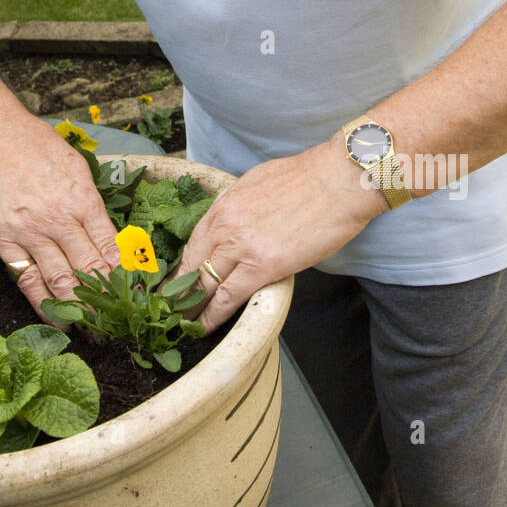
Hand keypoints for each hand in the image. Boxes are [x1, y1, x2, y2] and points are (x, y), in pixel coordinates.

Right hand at [0, 117, 120, 320]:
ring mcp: (30, 233)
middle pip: (90, 269)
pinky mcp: (4, 241)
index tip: (135, 296)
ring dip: (80, 310)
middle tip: (120, 324)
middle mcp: (59, 220)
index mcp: (83, 199)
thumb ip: (91, 202)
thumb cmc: (34, 144)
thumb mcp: (76, 166)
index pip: (111, 248)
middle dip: (107, 300)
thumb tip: (107, 235)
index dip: (125, 276)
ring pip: (61, 281)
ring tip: (94, 332)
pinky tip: (57, 320)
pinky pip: (28, 280)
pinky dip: (43, 304)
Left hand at [169, 133, 386, 332]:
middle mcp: (225, 224)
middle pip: (191, 264)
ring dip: (191, 307)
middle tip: (168, 310)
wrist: (337, 181)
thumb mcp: (257, 183)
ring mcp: (241, 246)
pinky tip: (203, 328)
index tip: (173, 282)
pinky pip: (228, 297)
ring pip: (204, 283)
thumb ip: (240, 207)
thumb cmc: (308, 178)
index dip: (181, 267)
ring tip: (181, 325)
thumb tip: (237, 221)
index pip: (192, 242)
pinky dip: (212, 316)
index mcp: (224, 204)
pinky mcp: (262, 266)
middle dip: (178, 291)